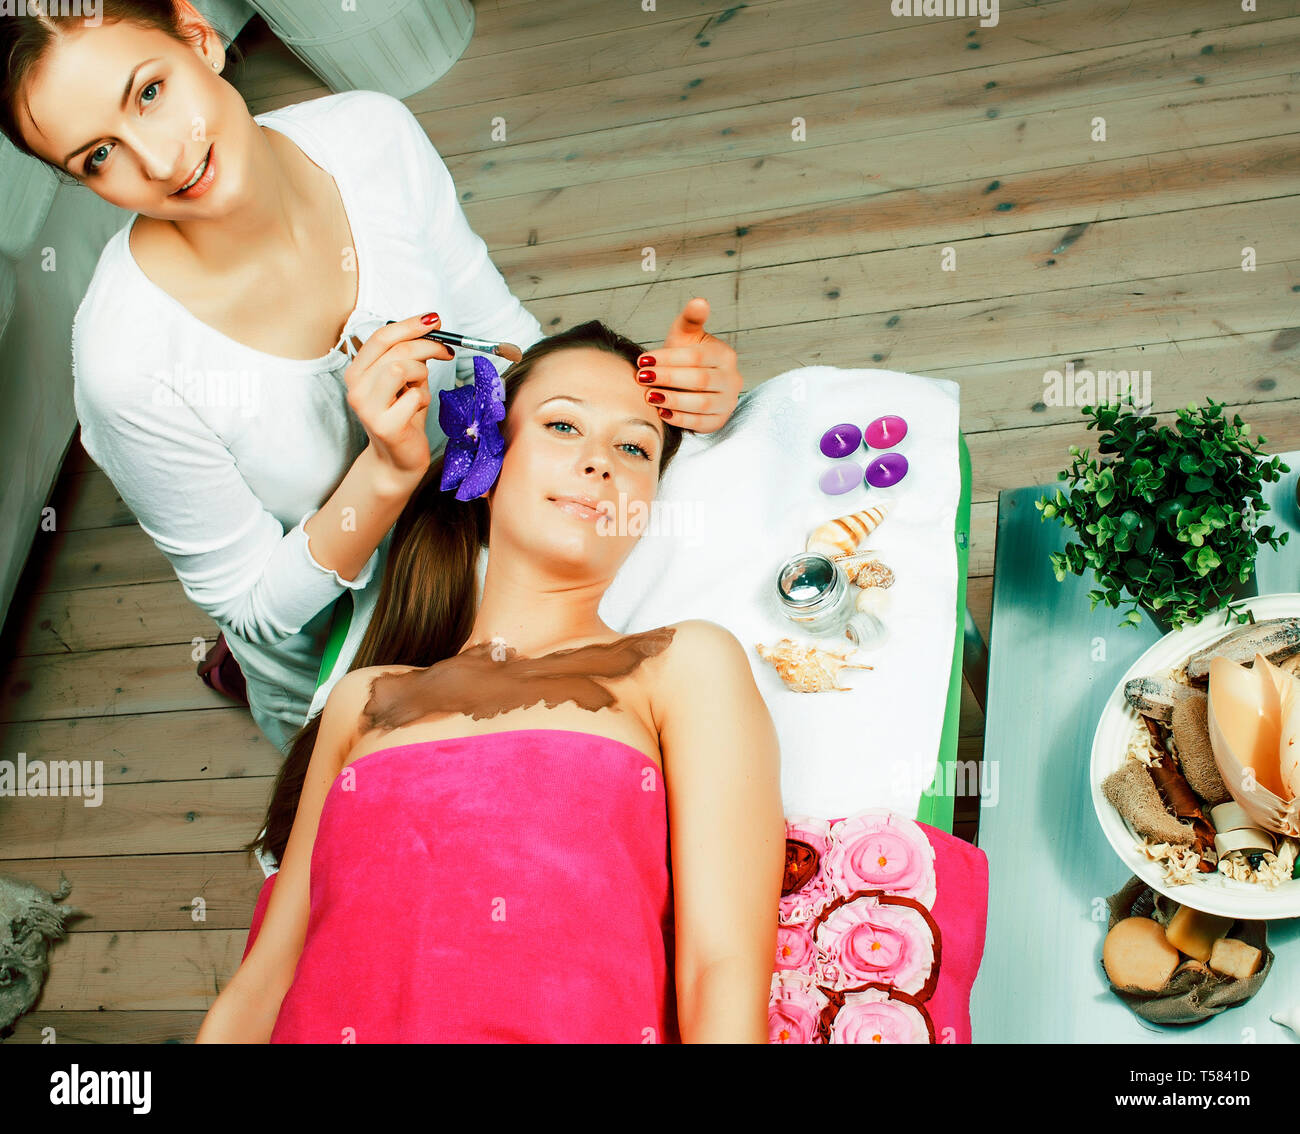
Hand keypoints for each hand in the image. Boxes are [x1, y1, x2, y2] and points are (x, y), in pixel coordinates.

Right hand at [342, 312, 453, 480]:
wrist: (397, 459)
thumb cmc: (403, 416)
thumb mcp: (405, 380)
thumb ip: (409, 356)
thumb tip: (430, 328)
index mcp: (357, 371)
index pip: (381, 337)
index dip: (409, 324)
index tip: (434, 320)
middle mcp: (356, 387)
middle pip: (395, 351)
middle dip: (427, 346)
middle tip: (446, 352)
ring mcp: (367, 407)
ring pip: (400, 368)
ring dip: (420, 375)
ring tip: (420, 388)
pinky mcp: (384, 425)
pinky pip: (414, 397)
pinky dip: (423, 399)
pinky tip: (417, 410)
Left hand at [638, 297, 742, 433]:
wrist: (690, 382)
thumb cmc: (685, 355)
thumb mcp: (686, 335)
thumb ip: (691, 319)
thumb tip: (699, 301)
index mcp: (725, 355)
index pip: (697, 357)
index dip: (669, 358)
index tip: (643, 359)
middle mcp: (732, 379)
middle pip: (700, 380)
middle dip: (668, 379)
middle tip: (642, 378)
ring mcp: (728, 402)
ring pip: (702, 404)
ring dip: (673, 400)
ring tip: (649, 396)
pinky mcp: (719, 421)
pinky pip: (700, 423)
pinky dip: (680, 418)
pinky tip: (661, 412)